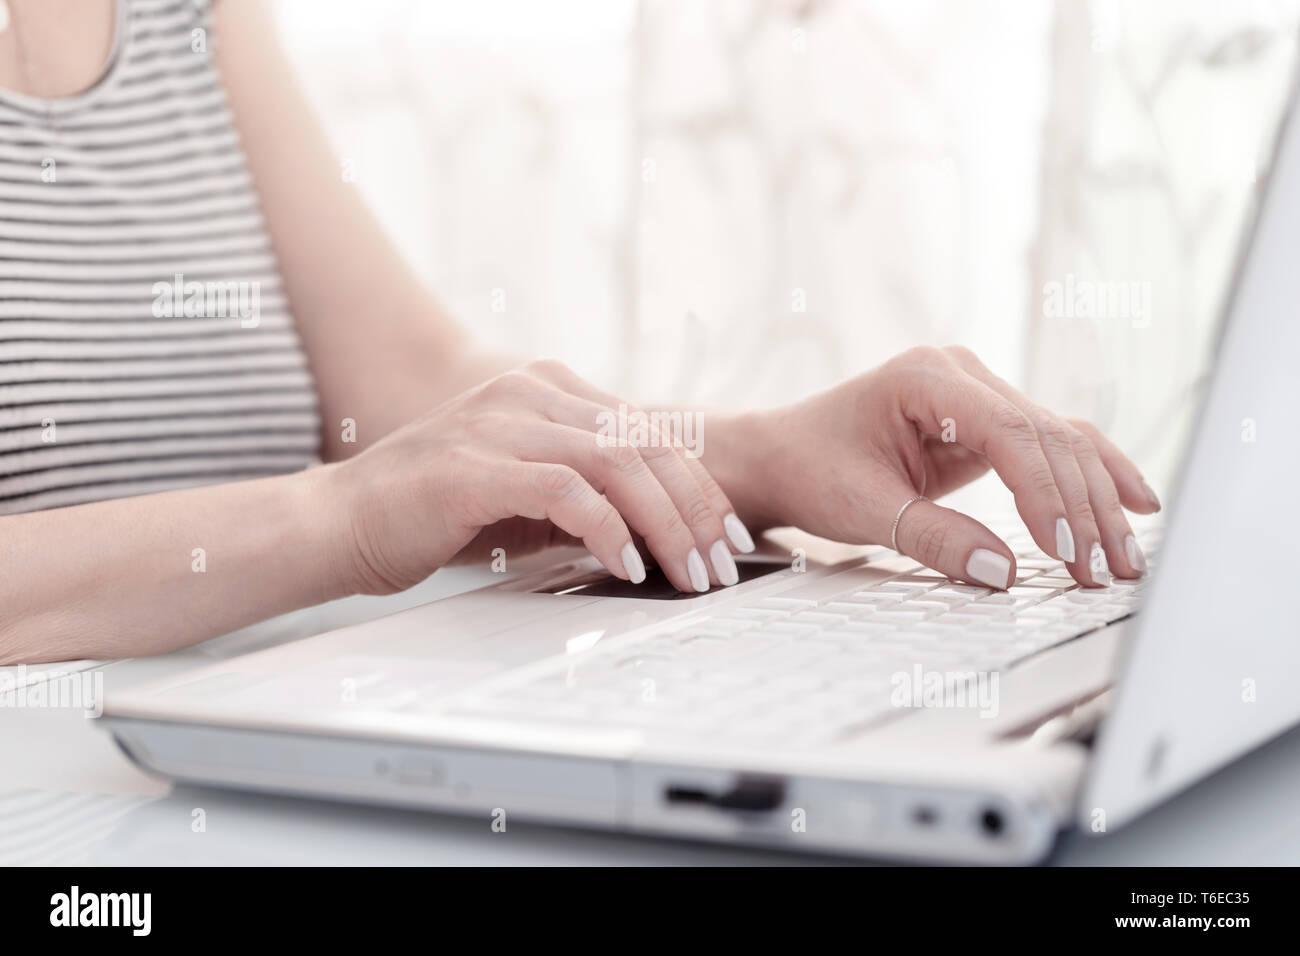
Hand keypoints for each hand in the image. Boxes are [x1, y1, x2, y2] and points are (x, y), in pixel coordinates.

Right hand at [324, 360, 754, 594]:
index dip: (700, 484)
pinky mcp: (476, 464)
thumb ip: (587, 492)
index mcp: (547, 388)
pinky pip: (567, 491)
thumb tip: (662, 528)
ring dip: (665, 524)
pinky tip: (627, 565)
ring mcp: (501, 422)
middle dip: (696, 508)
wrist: (341, 522)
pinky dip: (608, 529)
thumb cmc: (434, 513)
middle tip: (724, 562)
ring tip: (689, 572)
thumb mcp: (526, 494)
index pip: (648, 432)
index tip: (732, 534)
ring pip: (617, 463)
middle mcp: (529, 391)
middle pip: (645, 443)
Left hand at [741, 346, 1160, 588]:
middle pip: (1045, 436)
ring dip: (1097, 498)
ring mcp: (976, 393)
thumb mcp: (864, 508)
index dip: (1045, 494)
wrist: (783, 454)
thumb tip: (1002, 571)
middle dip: (1082, 507)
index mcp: (925, 377)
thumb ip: (932, 537)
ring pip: (1058, 441)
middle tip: (1106, 572)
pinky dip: (1089, 477)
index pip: (1007, 432)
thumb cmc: (813, 468)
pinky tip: (1134, 505)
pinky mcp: (985, 420)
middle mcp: (960, 374)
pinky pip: (1048, 446)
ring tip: (1126, 557)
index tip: (1066, 551)